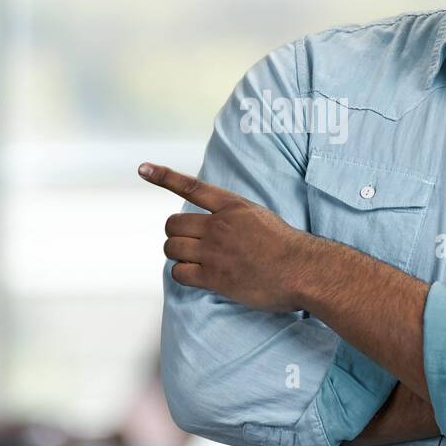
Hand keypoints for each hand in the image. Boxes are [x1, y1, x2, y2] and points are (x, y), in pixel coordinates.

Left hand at [138, 161, 309, 312]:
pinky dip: (183, 274)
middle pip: (173, 225)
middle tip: (188, 244)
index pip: (191, 187)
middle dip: (176, 235)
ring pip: (172, 248)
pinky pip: (179, 273)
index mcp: (232, 206)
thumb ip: (234, 216)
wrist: (303, 270)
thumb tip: (214, 223)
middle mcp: (220, 225)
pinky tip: (196, 276)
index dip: (164, 177)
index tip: (142, 168)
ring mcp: (215, 251)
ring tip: (192, 261)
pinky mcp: (214, 277)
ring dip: (177, 255)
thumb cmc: (287, 247)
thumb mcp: (260, 217)